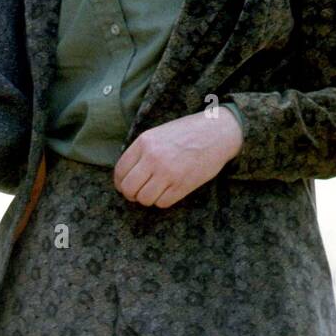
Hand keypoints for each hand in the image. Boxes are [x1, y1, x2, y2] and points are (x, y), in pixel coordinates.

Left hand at [114, 108, 242, 207]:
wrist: (216, 133)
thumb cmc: (186, 133)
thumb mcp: (157, 134)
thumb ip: (141, 151)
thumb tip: (126, 174)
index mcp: (144, 143)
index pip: (120, 170)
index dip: (119, 182)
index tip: (124, 186)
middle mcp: (153, 158)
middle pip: (129, 188)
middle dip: (130, 194)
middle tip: (136, 193)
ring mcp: (168, 173)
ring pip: (144, 198)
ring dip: (146, 199)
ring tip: (153, 192)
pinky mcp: (182, 185)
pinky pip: (162, 203)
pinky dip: (161, 201)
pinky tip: (166, 192)